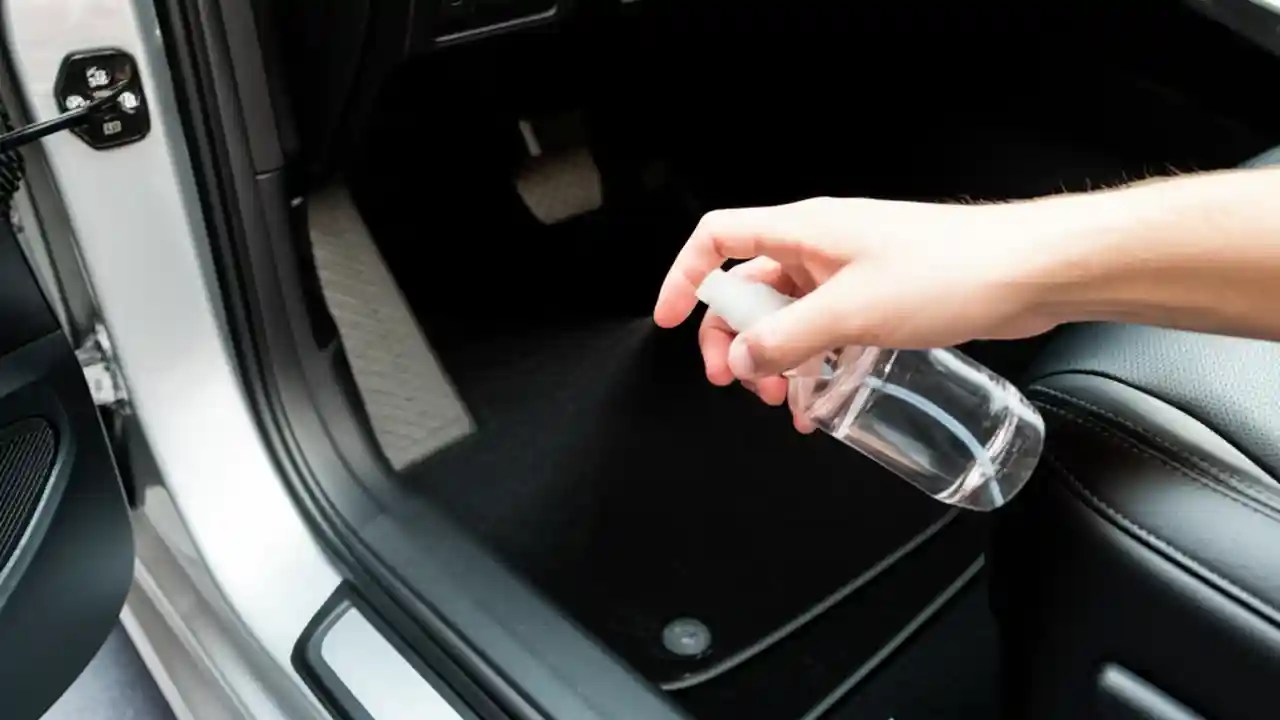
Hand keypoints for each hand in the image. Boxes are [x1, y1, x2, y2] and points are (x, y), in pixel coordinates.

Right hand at [653, 196, 1078, 415]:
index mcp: (804, 230)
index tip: (668, 321)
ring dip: (775, 358)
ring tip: (780, 400)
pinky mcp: (879, 299)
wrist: (1027, 272)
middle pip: (748, 286)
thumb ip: (787, 338)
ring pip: (789, 315)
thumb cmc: (949, 269)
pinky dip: (814, 364)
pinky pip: (827, 332)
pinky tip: (820, 401)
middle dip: (734, 336)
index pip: (718, 238)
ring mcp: (850, 273)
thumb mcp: (851, 311)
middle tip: (734, 382)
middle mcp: (821, 247)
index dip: (684, 277)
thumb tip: (742, 358)